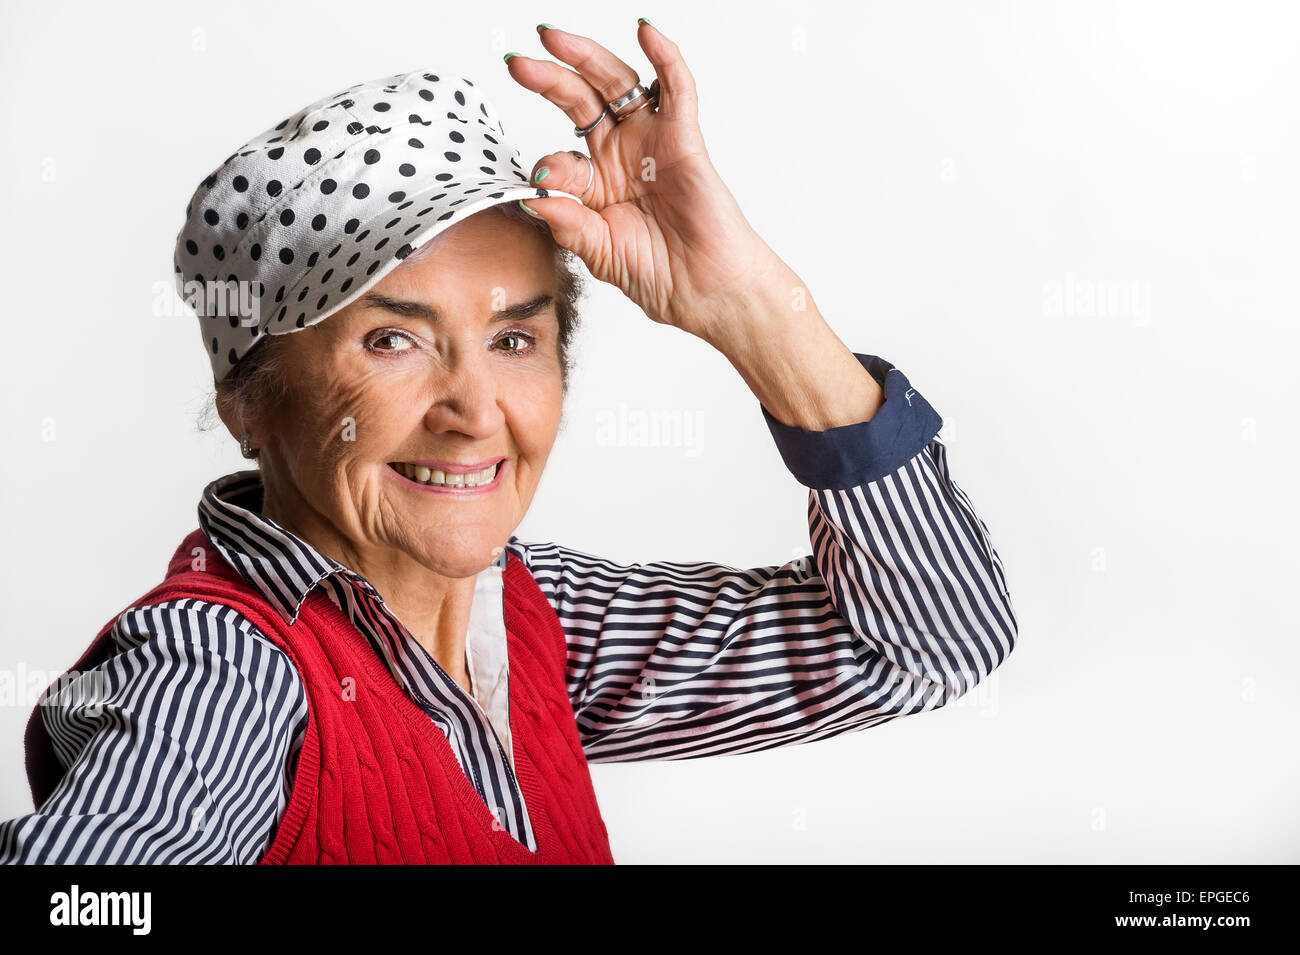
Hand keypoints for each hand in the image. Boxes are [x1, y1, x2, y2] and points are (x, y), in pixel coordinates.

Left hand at [504, 20, 785, 342]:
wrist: (705, 292)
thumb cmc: (660, 275)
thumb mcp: (600, 252)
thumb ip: (569, 224)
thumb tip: (534, 196)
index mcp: (597, 184)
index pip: (562, 156)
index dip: (548, 165)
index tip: (539, 181)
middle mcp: (621, 156)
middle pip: (580, 101)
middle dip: (548, 79)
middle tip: (521, 64)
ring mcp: (651, 143)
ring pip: (617, 84)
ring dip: (585, 57)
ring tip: (554, 39)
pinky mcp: (684, 140)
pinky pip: (677, 90)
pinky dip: (664, 58)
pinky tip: (646, 33)